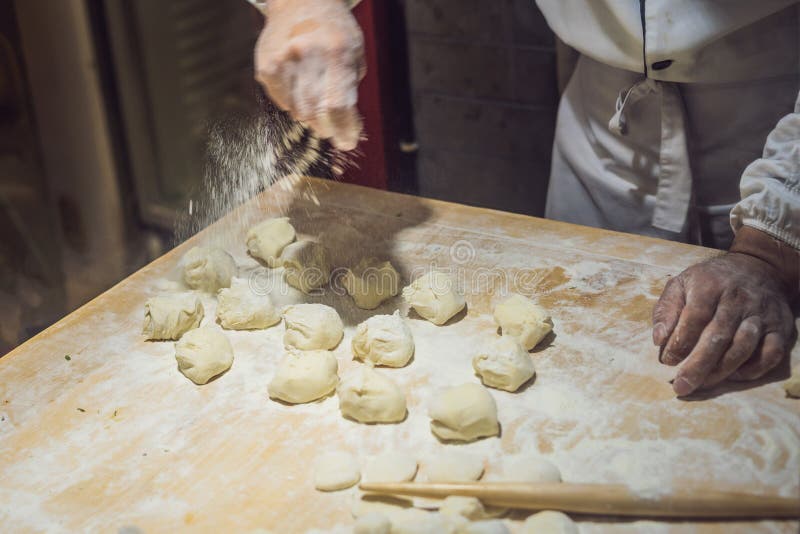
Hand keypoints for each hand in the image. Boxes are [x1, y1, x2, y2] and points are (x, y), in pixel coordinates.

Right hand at [254, 0, 364, 150]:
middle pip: (316, 113)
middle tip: (333, 126)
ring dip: (310, 116)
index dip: (344, 130)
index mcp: (336, 53)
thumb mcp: (354, 53)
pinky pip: (281, 102)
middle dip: (328, 126)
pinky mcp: (267, 67)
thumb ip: (350, 88)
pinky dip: (293, 104)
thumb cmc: (334, 31)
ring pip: (298, 111)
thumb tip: (345, 127)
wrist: (301, 1)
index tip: (348, 141)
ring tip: (317, 101)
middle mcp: (307, 56)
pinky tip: (300, 89)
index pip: (338, 106)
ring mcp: (283, 62)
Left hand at [652, 252, 793, 395]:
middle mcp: (738, 299)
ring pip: (743, 348)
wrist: (757, 268)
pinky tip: (733, 375)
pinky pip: (771, 354)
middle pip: (718, 337)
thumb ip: (666, 310)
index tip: (667, 360)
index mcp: (710, 286)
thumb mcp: (681, 284)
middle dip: (697, 366)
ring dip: (721, 371)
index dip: (680, 342)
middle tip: (681, 386)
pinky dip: (753, 370)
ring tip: (702, 383)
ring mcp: (762, 314)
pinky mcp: (780, 328)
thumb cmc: (710, 281)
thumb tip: (658, 340)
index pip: (694, 317)